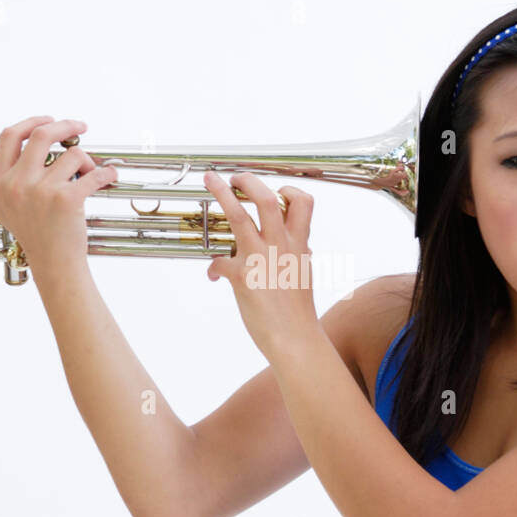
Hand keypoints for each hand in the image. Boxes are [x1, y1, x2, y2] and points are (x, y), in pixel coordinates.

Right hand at [0, 115, 118, 276]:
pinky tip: (109, 176)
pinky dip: (106, 174)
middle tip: (80, 126)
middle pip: (42, 135)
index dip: (30, 123)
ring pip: (72, 154)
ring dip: (87, 160)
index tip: (48, 121)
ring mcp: (42, 191)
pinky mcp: (67, 199)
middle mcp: (18, 184)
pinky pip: (93, 173)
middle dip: (65, 125)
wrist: (53, 263)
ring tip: (89, 172)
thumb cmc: (31, 234)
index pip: (9, 137)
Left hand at [201, 171, 322, 360]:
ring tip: (211, 180)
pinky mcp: (242, 278)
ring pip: (238, 216)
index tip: (277, 190)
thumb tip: (303, 250)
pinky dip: (213, 266)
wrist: (295, 339)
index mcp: (299, 245)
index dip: (289, 191)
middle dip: (249, 181)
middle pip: (266, 199)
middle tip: (237, 177)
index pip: (302, 203)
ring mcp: (261, 259)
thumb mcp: (305, 275)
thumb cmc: (299, 313)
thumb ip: (300, 256)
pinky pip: (219, 261)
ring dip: (221, 194)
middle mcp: (281, 246)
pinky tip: (214, 275)